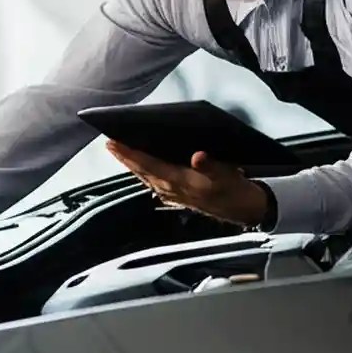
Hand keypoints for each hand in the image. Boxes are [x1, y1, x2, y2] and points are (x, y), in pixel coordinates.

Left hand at [105, 140, 268, 225]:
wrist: (243, 209)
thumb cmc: (232, 189)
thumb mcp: (225, 174)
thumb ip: (209, 166)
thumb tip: (197, 157)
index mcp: (178, 181)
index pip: (147, 165)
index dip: (129, 154)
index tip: (113, 143)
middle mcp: (170, 189)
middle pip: (140, 171)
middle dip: (124, 158)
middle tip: (109, 143)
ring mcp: (172, 194)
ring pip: (145, 177)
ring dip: (132, 165)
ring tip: (120, 152)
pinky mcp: (176, 195)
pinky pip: (153, 182)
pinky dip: (144, 172)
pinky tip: (141, 168)